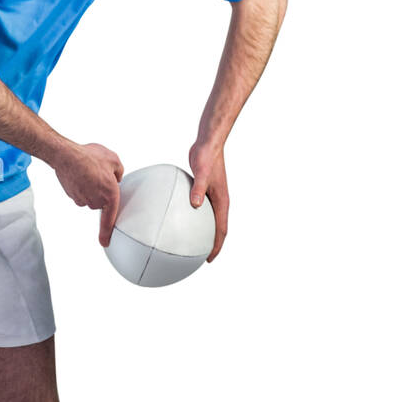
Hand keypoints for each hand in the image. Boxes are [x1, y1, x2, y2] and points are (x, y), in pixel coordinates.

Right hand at [53, 142, 123, 246]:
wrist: (66, 156)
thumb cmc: (89, 156)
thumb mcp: (113, 159)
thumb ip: (119, 172)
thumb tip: (116, 178)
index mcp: (110, 193)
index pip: (110, 217)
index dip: (107, 232)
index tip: (104, 242)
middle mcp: (96, 200)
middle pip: (100, 202)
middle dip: (101, 190)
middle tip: (98, 174)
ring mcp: (83, 199)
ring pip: (89, 197)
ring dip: (90, 186)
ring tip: (88, 170)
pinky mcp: (72, 195)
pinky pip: (80, 193)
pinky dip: (80, 185)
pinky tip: (80, 172)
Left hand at [188, 140, 228, 261]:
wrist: (208, 142)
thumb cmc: (207, 156)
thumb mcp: (202, 172)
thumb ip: (198, 188)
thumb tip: (194, 204)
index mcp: (221, 200)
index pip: (222, 229)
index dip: (216, 246)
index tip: (209, 259)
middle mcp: (218, 201)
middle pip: (217, 228)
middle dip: (210, 244)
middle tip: (199, 257)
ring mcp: (211, 195)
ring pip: (208, 219)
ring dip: (202, 232)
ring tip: (190, 243)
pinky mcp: (203, 189)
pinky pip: (199, 208)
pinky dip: (193, 217)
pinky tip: (179, 218)